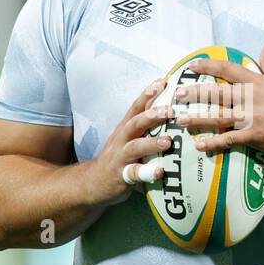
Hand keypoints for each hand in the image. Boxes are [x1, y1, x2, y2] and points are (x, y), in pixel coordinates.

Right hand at [88, 78, 175, 205]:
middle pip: (135, 123)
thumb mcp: (128, 138)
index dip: (148, 94)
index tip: (163, 82)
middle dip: (152, 114)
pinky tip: (160, 172)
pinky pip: (134, 174)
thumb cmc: (119, 158)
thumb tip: (170, 113)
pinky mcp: (121, 176)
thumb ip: (145, 128)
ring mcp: (120, 157)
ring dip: (151, 143)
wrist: (93, 182)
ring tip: (168, 141)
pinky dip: (147, 172)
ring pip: (134, 146)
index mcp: (125, 129)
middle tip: (170, 110)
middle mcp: (121, 140)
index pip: (136, 107)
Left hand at [175, 40, 263, 154]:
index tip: (192, 65)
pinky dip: (214, 143)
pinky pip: (229, 139)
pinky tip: (200, 146)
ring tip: (180, 120)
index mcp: (255, 82)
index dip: (208, 65)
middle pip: (217, 93)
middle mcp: (249, 98)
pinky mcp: (253, 135)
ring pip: (218, 117)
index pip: (227, 69)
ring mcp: (250, 117)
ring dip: (197, 119)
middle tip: (178, 94)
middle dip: (195, 93)